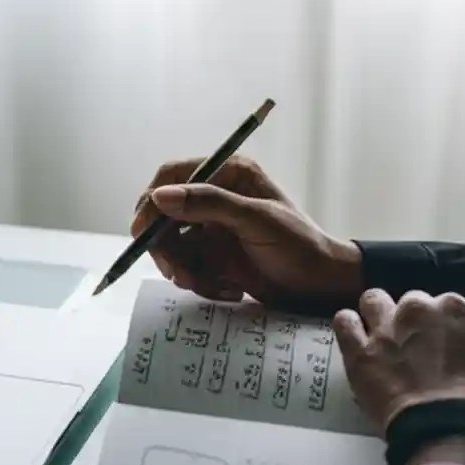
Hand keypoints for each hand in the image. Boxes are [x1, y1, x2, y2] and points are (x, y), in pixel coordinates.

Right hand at [132, 156, 362, 311]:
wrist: (321, 288)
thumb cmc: (298, 247)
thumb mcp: (255, 221)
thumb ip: (209, 203)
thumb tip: (160, 196)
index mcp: (229, 174)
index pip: (172, 176)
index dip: (152, 203)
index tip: (143, 232)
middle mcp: (216, 197)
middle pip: (165, 216)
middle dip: (167, 248)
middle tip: (176, 273)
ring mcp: (214, 228)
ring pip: (173, 246)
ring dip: (185, 270)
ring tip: (209, 285)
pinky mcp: (214, 256)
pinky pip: (188, 267)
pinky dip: (202, 282)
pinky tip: (230, 290)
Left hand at [332, 289, 464, 434]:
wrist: (444, 429)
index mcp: (453, 306)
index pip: (442, 302)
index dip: (440, 324)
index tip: (442, 345)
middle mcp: (415, 308)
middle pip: (406, 302)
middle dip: (408, 319)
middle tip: (412, 348)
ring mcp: (383, 328)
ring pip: (371, 301)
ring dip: (374, 314)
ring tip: (379, 336)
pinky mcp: (357, 350)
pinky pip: (343, 321)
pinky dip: (348, 327)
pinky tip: (355, 339)